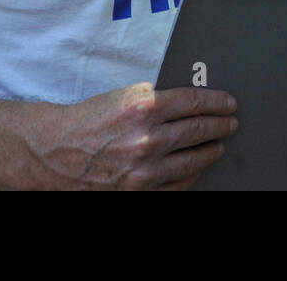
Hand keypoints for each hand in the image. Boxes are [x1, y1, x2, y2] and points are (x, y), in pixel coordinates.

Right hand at [34, 82, 237, 189]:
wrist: (55, 152)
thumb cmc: (88, 121)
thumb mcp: (124, 95)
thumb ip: (156, 97)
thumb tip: (190, 101)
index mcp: (144, 106)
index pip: (195, 101)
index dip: (217, 102)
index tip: (228, 103)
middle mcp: (147, 138)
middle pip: (199, 130)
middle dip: (220, 126)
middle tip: (230, 123)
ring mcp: (143, 169)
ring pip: (191, 161)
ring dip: (210, 152)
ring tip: (218, 146)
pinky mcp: (137, 191)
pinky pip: (175, 185)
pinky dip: (190, 176)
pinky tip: (196, 169)